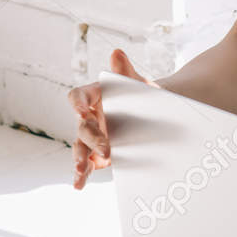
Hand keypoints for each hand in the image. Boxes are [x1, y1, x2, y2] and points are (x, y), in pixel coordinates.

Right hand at [67, 49, 157, 188]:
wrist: (158, 117)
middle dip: (92, 138)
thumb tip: (117, 53)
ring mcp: (92, 137)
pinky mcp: (97, 154)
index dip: (78, 103)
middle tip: (106, 149)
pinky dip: (82, 174)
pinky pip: (86, 164)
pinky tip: (78, 184)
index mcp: (96, 96)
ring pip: (80, 147)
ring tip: (81, 170)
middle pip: (82, 127)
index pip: (78, 96)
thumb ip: (125, 71)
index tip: (83, 111)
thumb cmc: (144, 96)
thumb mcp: (138, 84)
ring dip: (79, 159)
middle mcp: (89, 117)